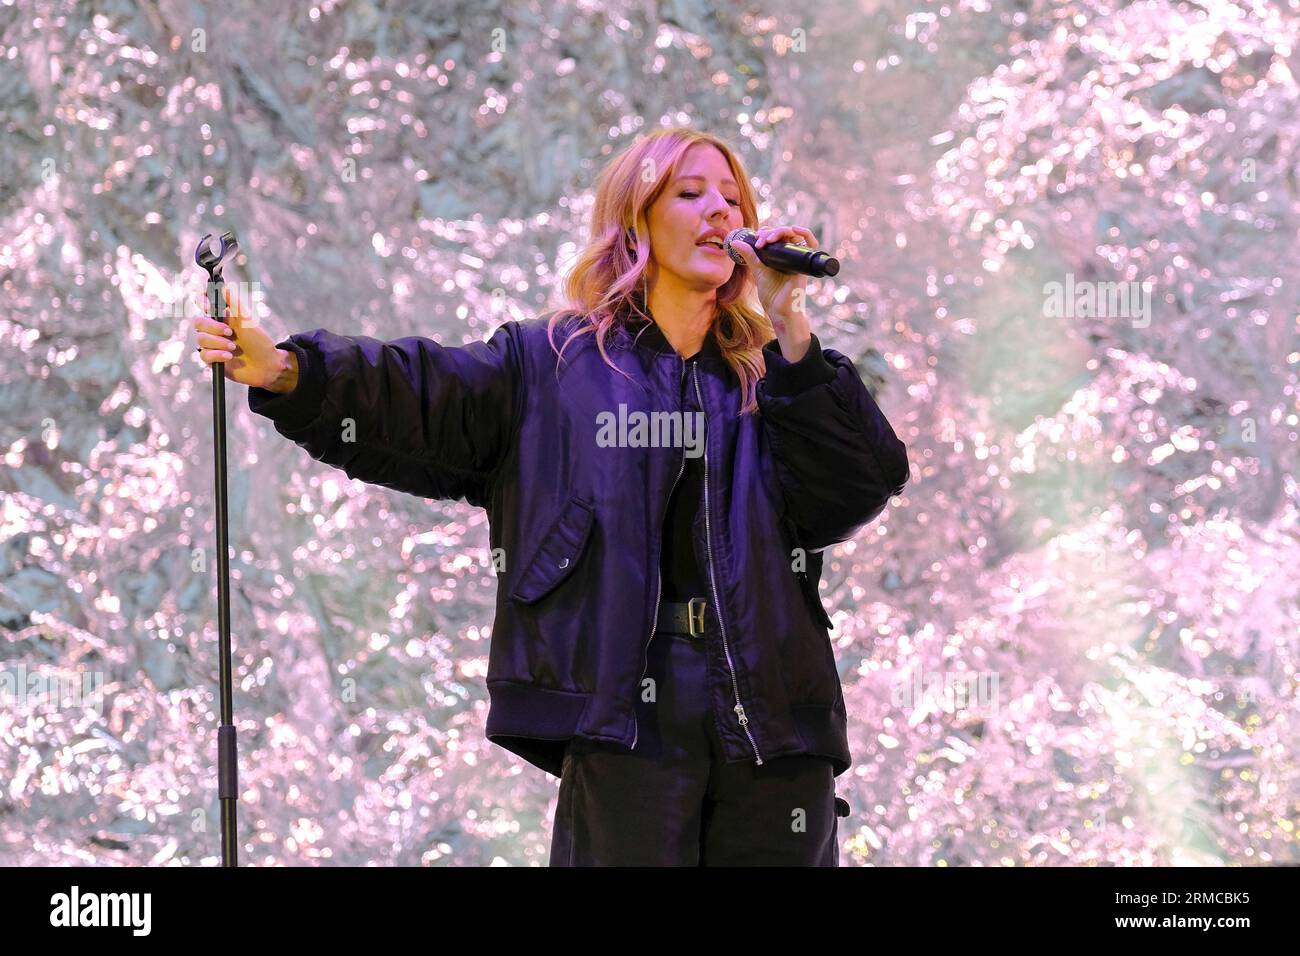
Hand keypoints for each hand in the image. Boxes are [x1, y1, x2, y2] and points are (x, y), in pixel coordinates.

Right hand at [193, 287, 285, 389]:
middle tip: (229, 332)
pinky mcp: (213, 359)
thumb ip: (236, 304)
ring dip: (218, 342)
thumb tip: (224, 287)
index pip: (204, 304)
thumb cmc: (259, 341)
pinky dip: (217, 355)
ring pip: (201, 339)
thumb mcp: (248, 321)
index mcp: (223, 317)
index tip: (207, 305)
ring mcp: (213, 344)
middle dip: (213, 327)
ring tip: (233, 347)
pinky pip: (204, 355)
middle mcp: (215, 329)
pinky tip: (229, 357)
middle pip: (198, 322)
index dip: (201, 301)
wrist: (267, 365)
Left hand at [729, 224, 817, 359]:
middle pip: (785, 233)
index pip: (776, 235)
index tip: (756, 239)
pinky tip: (795, 230)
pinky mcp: (802, 265)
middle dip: (770, 232)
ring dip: (781, 231)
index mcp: (780, 256)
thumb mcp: (758, 271)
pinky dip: (805, 233)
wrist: (780, 312)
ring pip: (794, 235)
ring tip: (768, 239)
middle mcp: (790, 255)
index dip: (767, 232)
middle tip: (760, 241)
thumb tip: (735, 242)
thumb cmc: (773, 295)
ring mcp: (797, 259)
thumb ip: (749, 256)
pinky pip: (810, 244)